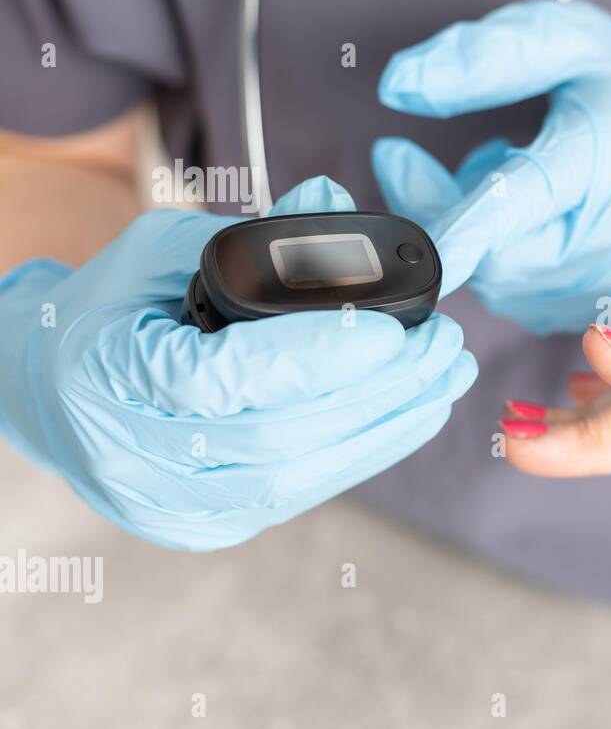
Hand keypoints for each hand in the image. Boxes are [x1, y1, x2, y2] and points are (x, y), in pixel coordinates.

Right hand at [0, 177, 476, 549]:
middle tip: (447, 350)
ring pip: (300, 479)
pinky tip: (409, 415)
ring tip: (446, 382)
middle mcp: (134, 460)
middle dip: (381, 394)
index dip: (322, 359)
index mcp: (106, 376)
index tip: (398, 331)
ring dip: (388, 428)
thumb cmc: (109, 309)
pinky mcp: (208, 526)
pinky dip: (362, 451)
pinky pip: (300, 493)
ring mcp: (172, 507)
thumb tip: (338, 202)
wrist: (46, 388)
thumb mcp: (165, 250)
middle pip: (281, 441)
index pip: (227, 379)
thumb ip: (254, 236)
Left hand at [373, 0, 610, 331]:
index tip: (413, 233)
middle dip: (434, 208)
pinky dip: (492, 258)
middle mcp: (609, 242)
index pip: (520, 202)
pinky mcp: (585, 314)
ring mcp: (600, 289)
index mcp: (607, 160)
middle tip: (425, 155)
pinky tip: (522, 219)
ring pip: (489, 281)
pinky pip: (506, 297)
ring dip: (467, 232)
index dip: (458, 224)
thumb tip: (399, 84)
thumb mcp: (569, 38)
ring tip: (504, 177)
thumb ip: (485, 54)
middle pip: (486, 255)